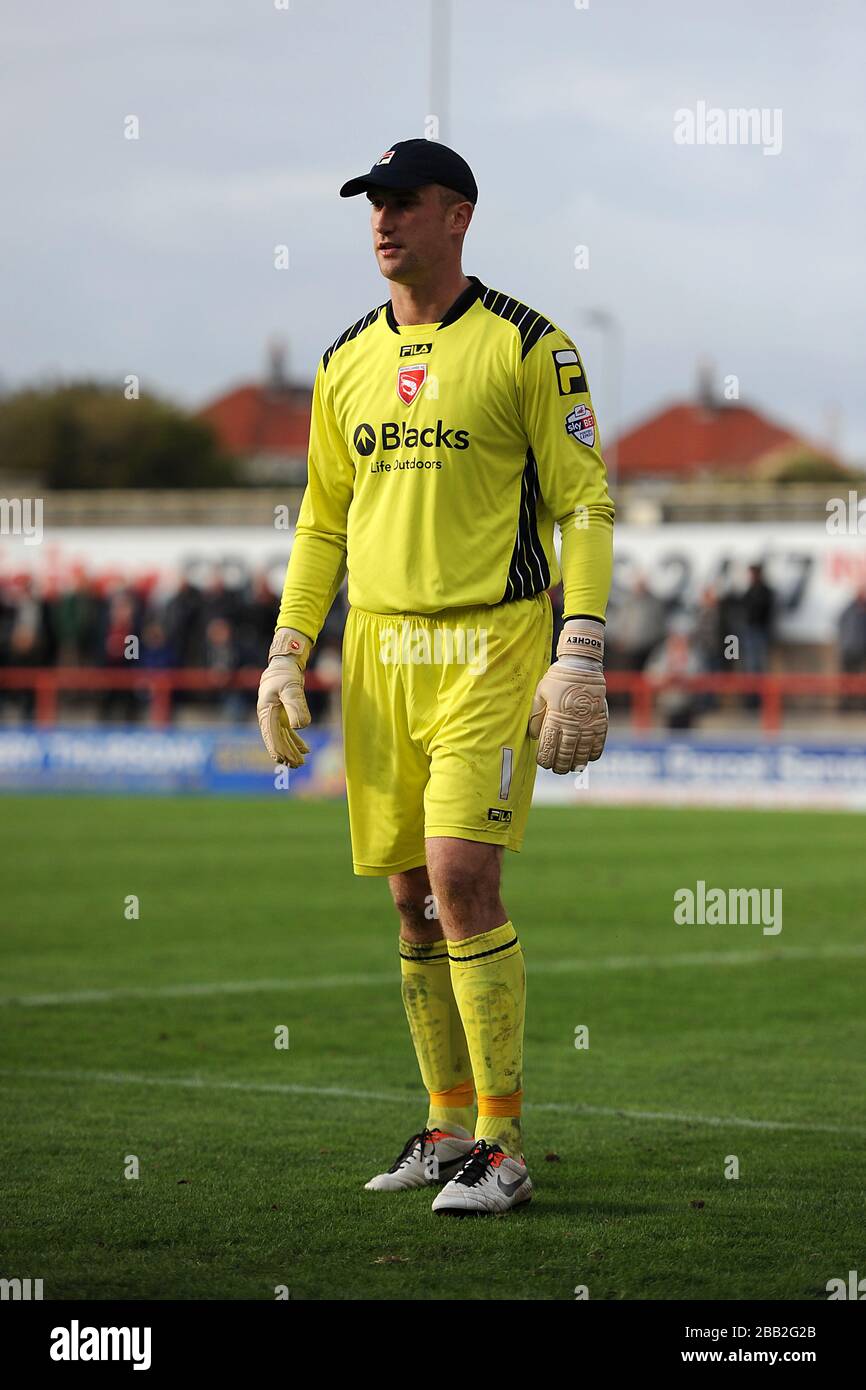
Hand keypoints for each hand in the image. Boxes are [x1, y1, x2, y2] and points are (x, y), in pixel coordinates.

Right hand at [257, 627, 312, 766]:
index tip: (287, 760)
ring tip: (300, 763)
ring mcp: (274, 716)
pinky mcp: (282, 714)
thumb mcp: (291, 688)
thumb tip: (300, 727)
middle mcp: (267, 716)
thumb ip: (295, 706)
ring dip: (291, 750)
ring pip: (281, 738)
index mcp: (266, 712)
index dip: (279, 749)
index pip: (271, 736)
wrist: (284, 663)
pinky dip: (295, 741)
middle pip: (276, 740)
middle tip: (298, 766)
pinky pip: (287, 732)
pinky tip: (305, 749)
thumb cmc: (285, 673)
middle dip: (286, 754)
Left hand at [528, 618, 607, 773]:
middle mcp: (573, 722)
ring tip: (571, 769)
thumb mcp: (540, 693)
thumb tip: (533, 736)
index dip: (545, 758)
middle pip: (566, 752)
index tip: (543, 763)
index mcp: (555, 716)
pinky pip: (599, 741)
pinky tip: (589, 758)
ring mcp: (588, 722)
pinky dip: (594, 752)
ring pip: (583, 750)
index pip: (549, 745)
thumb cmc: (557, 679)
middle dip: (560, 764)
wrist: (582, 665)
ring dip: (576, 762)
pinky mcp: (601, 719)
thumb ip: (535, 715)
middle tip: (556, 770)